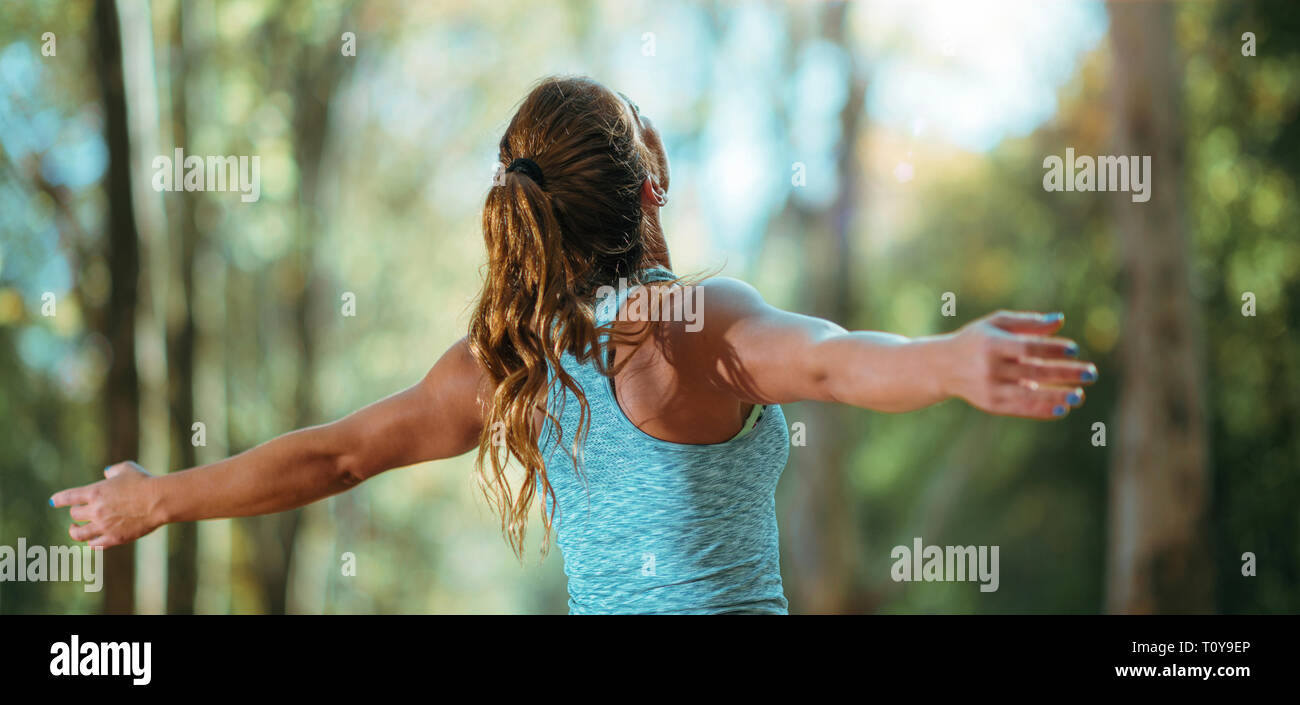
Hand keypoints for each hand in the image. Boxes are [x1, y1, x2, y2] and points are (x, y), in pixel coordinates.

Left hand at [51, 461, 162, 547]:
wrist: (159, 500)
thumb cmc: (145, 481)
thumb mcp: (127, 469)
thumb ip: (113, 471)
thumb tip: (106, 474)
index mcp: (95, 492)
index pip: (68, 497)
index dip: (59, 500)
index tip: (54, 502)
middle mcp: (95, 510)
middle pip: (75, 515)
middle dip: (76, 514)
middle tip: (78, 514)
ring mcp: (104, 526)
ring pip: (79, 534)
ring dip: (75, 531)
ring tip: (75, 530)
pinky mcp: (115, 538)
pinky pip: (95, 545)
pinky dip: (92, 542)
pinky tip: (92, 541)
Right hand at [946, 310, 1097, 419]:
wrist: (943, 366)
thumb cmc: (976, 340)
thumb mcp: (997, 324)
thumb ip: (1027, 322)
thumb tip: (1059, 320)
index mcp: (991, 344)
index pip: (1028, 347)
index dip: (1052, 348)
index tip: (1074, 349)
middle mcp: (989, 368)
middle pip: (1034, 371)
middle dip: (1065, 373)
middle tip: (1091, 373)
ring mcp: (989, 388)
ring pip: (1029, 395)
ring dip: (1057, 396)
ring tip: (1080, 396)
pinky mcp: (990, 404)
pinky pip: (1020, 408)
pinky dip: (1042, 409)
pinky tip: (1062, 408)